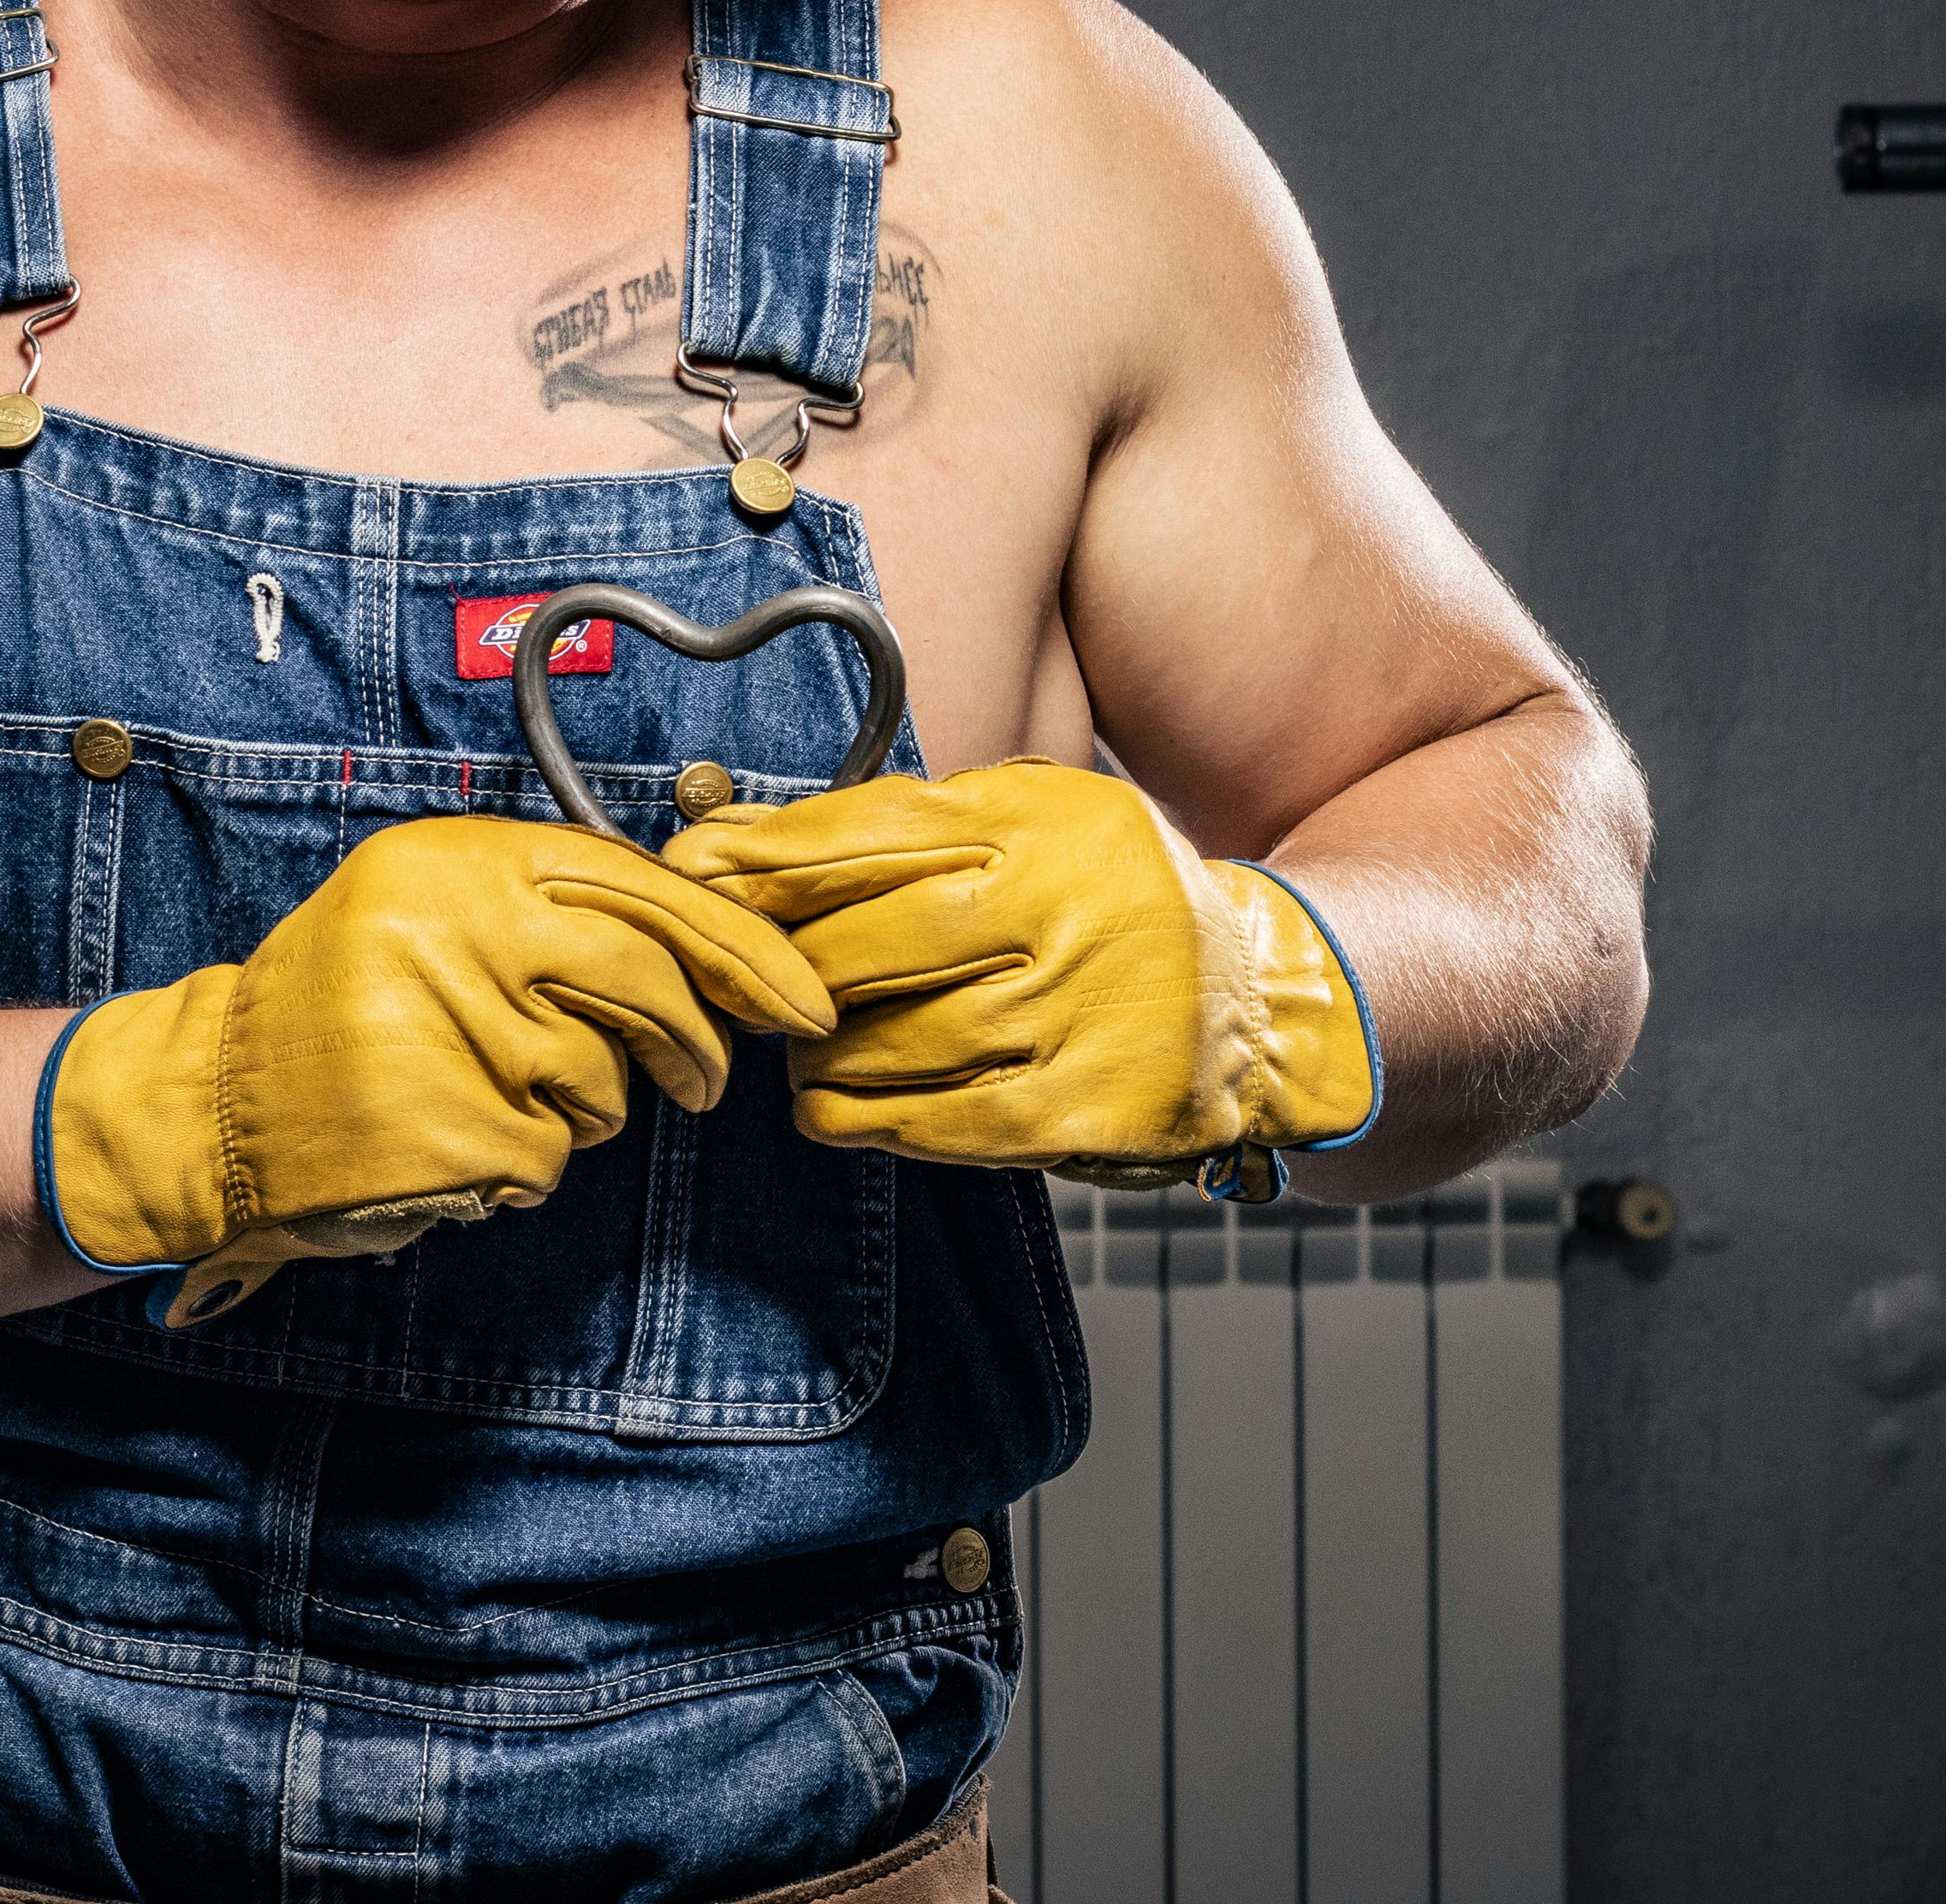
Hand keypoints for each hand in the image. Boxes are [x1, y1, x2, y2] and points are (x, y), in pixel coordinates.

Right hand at [40, 815, 833, 1324]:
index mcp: (454, 859)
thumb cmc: (343, 1008)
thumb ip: (557, 911)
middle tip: (702, 1082)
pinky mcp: (437, 1129)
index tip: (803, 1002)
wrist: (212, 1104)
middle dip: (694, 1044)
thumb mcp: (436, 913)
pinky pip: (543, 1159)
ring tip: (499, 1095)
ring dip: (579, 1110)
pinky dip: (520, 1167)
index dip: (740, 950)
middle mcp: (445, 927)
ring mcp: (439, 1029)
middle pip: (642, 982)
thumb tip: (714, 948)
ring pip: (599, 1083)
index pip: (640, 890)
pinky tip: (457, 1145)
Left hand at [661, 759, 1377, 1193]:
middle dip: (781, 969)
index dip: (765, 857)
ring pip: (888, 1042)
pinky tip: (834, 1106)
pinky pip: (937, 1123)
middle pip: (863, 946)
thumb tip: (729, 836)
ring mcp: (1076, 1017)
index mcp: (1041, 821)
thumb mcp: (1025, 821)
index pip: (869, 832)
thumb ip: (891, 824)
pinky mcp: (1083, 1112)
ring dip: (816, 1053)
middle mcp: (1062, 911)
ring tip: (799, 1045)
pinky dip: (866, 1118)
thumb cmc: (1107, 898)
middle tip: (744, 980)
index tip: (690, 868)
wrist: (1256, 1004)